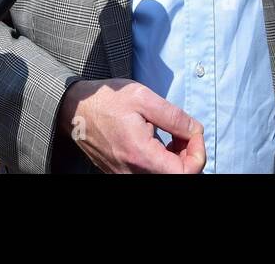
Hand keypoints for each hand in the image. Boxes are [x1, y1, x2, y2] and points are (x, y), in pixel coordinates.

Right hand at [57, 78, 204, 172]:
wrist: (76, 111)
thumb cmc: (107, 101)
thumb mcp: (143, 98)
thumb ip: (174, 116)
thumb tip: (195, 130)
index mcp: (141, 155)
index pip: (185, 173)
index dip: (198, 153)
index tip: (194, 132)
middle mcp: (133, 173)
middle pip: (178, 176)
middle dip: (189, 154)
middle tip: (185, 131)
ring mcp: (126, 176)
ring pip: (166, 175)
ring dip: (177, 158)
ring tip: (172, 134)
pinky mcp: (123, 174)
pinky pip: (152, 174)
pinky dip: (163, 161)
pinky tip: (160, 142)